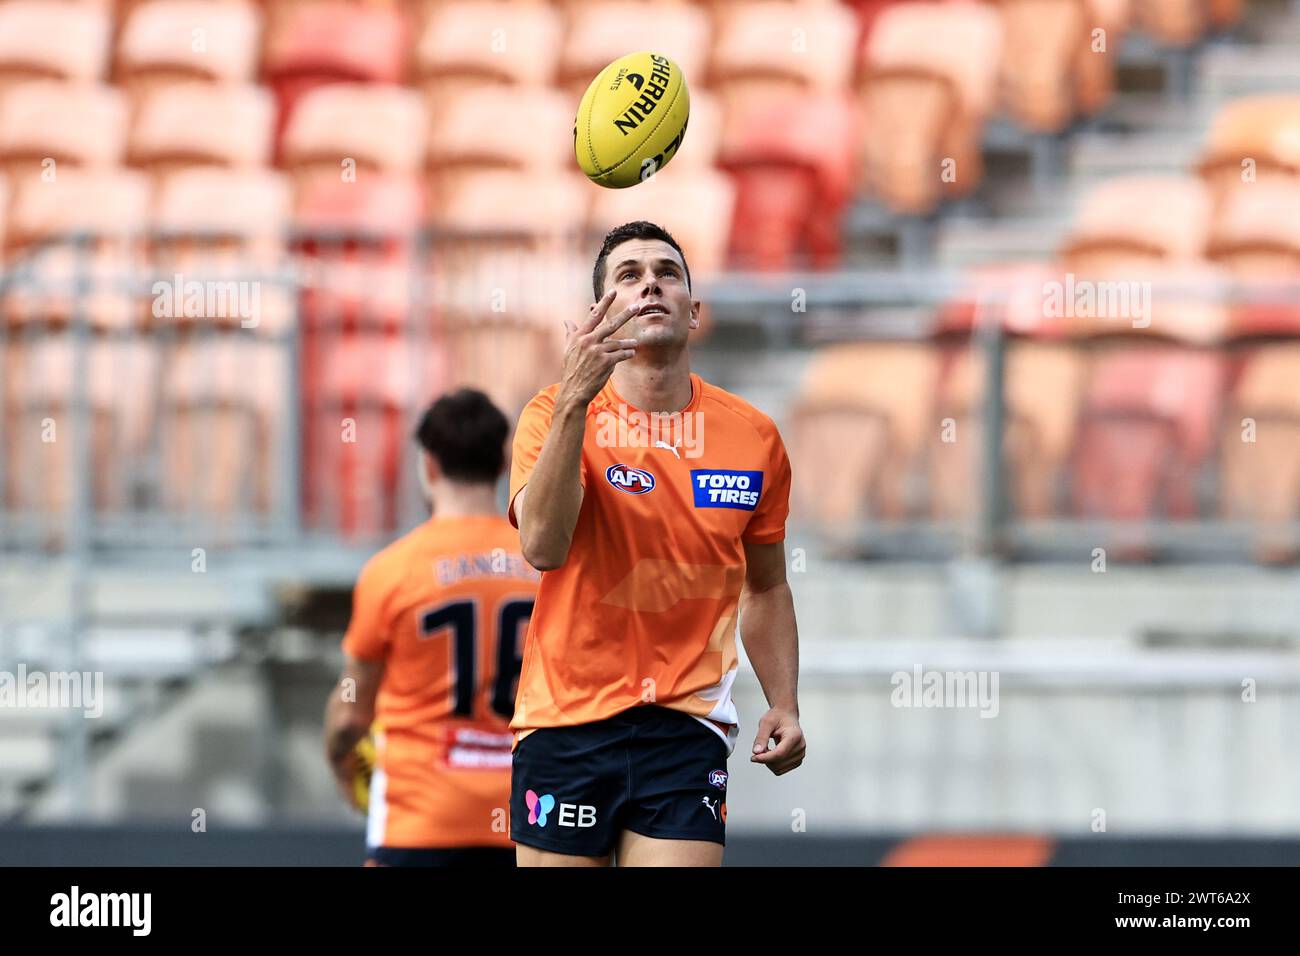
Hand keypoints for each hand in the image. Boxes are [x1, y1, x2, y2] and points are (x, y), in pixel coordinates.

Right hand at [557, 290, 638, 407]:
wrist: (574, 389)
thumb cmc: (571, 368)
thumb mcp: (568, 349)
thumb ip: (570, 333)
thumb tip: (567, 321)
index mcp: (580, 336)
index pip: (594, 315)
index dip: (604, 302)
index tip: (613, 291)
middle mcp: (589, 341)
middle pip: (610, 324)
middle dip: (625, 314)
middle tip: (637, 307)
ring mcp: (597, 352)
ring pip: (618, 342)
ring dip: (628, 342)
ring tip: (635, 342)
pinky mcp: (606, 363)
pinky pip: (621, 355)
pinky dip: (627, 353)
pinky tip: (632, 353)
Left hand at [750, 707, 804, 775]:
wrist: (786, 715)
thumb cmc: (778, 716)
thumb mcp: (766, 722)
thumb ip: (761, 737)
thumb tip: (756, 752)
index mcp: (794, 735)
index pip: (779, 753)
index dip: (765, 758)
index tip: (754, 757)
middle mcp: (800, 746)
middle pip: (779, 762)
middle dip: (765, 759)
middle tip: (758, 749)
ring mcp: (800, 754)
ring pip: (780, 769)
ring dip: (769, 763)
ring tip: (765, 750)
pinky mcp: (797, 759)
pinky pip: (782, 769)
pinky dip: (773, 764)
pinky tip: (770, 754)